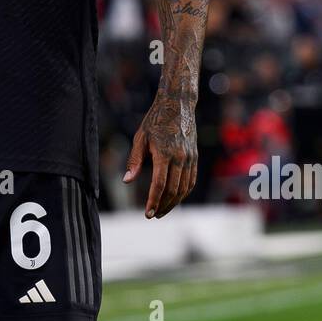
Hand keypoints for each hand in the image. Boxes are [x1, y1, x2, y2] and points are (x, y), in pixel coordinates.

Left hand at [123, 94, 197, 218]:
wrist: (177, 105)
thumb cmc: (155, 121)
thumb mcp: (140, 138)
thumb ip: (134, 161)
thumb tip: (127, 181)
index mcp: (164, 154)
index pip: (159, 185)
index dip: (153, 201)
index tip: (147, 213)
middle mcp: (180, 158)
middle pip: (173, 190)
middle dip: (163, 205)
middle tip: (153, 215)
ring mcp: (190, 158)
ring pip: (184, 188)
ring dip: (174, 202)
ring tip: (162, 210)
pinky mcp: (194, 157)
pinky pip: (191, 180)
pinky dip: (184, 192)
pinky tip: (175, 198)